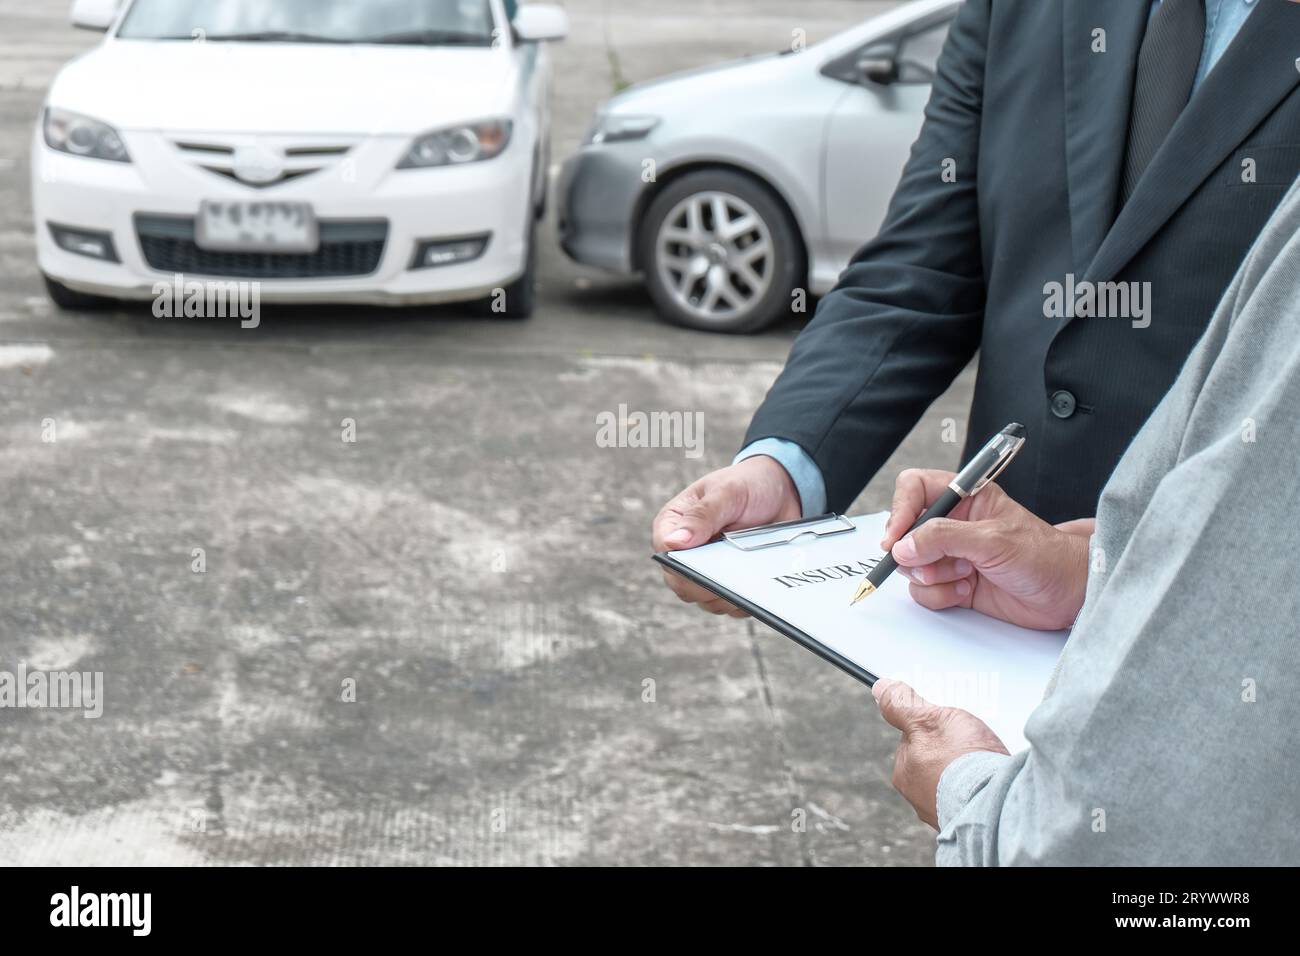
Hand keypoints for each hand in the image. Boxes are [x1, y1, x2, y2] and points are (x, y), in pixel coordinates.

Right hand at [652, 456, 801, 616]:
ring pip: (706, 600)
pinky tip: (759, 585)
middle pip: (682, 585)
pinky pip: (731, 605)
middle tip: (734, 575)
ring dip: (728, 595)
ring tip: (750, 575)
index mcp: (674, 523)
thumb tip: (673, 543)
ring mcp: (707, 569)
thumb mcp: (728, 491)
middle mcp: (685, 551)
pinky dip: (746, 601)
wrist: (780, 493)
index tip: (705, 565)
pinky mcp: (728, 583)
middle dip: (707, 585)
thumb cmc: (747, 484)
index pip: (665, 553)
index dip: (681, 564)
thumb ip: (703, 514)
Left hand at [873, 678, 1008, 829]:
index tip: (950, 723)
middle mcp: (919, 798)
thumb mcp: (929, 719)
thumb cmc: (962, 761)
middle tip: (971, 743)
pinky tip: (991, 779)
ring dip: (968, 769)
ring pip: (955, 779)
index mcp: (905, 773)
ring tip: (984, 761)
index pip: (914, 740)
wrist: (998, 803)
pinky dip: (981, 787)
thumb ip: (903, 705)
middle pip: (934, 759)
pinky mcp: (967, 820)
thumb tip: (881, 689)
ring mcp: (944, 811)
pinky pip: (972, 796)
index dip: (933, 726)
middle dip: (951, 748)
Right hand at [880, 469, 1089, 630]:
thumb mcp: (993, 540)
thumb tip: (904, 546)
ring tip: (965, 575)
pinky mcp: (952, 583)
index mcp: (965, 498)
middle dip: (916, 553)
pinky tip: (967, 591)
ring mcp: (951, 555)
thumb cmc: (1045, 557)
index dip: (900, 509)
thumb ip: (944, 538)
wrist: (1067, 595)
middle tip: (934, 562)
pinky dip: (940, 595)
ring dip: (932, 576)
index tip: (896, 537)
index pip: (915, 489)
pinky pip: (923, 591)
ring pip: (911, 565)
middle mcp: (954, 525)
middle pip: (905, 532)